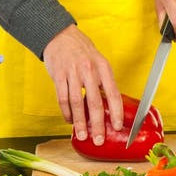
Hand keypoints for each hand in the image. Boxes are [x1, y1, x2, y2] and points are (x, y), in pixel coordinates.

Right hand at [42, 25, 122, 144]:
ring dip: (80, 122)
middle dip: (97, 124)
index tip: (117, 126)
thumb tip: (109, 106)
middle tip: (99, 139)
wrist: (60, 35)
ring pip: (77, 103)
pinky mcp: (58, 75)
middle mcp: (89, 70)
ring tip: (83, 135)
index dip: (116, 112)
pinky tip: (69, 120)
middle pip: (94, 102)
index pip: (113, 93)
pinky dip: (66, 112)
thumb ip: (103, 81)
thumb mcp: (98, 61)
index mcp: (103, 67)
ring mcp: (73, 72)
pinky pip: (63, 98)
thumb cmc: (81, 50)